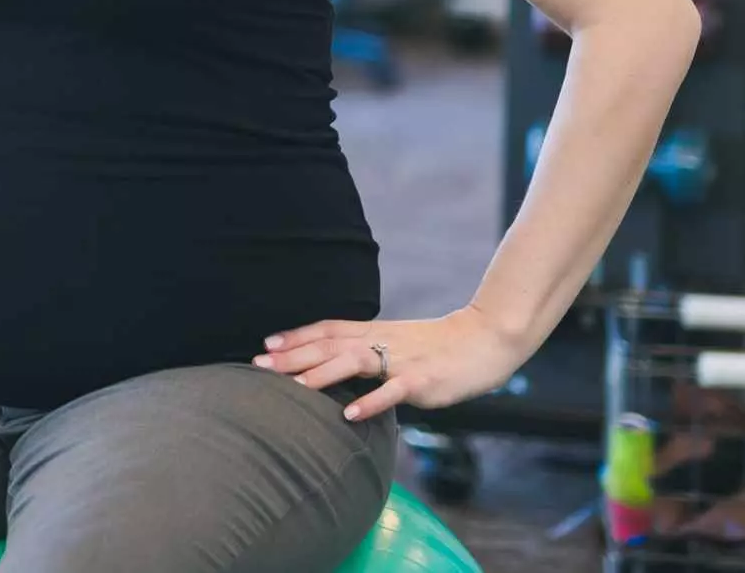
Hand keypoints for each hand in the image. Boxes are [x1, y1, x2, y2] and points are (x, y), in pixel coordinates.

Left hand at [253, 304, 526, 423]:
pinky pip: (393, 392)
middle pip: (330, 344)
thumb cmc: (439, 346)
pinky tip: (350, 415)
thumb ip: (369, 350)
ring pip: (354, 362)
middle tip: (259, 364)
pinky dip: (371, 402)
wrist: (484, 340)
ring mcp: (401, 361)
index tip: (266, 343)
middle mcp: (382, 342)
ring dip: (321, 374)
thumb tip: (337, 364)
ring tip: (293, 387)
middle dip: (293, 355)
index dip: (296, 336)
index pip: (328, 330)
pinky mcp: (422, 380)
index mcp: (375, 332)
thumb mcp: (397, 343)